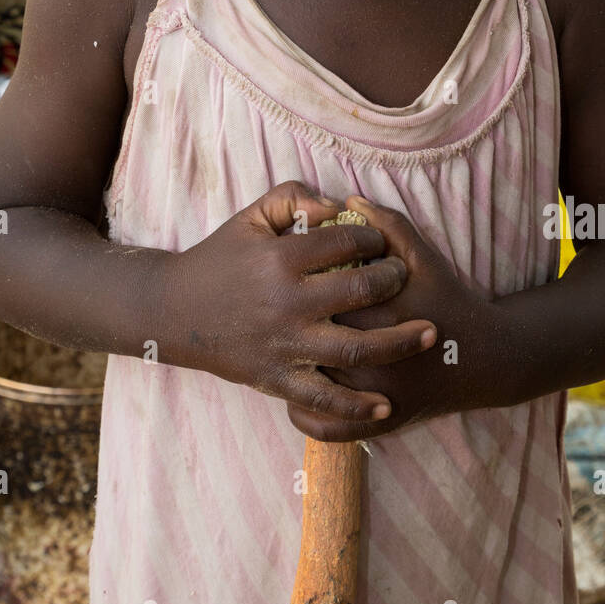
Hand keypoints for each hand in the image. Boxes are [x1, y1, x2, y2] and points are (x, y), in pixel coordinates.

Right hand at [176, 180, 438, 424]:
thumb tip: (340, 205)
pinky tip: (385, 405)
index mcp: (281, 259)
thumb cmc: (219, 259)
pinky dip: (357, 406)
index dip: (374, 238)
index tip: (381, 242)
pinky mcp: (277, 379)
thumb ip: (294, 196)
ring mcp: (285, 345)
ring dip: (400, 341)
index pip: (347, 242)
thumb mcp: (250, 217)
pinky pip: (324, 398)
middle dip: (394, 280)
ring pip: (357, 348)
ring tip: (430, 333)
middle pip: (362, 291)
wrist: (174, 312)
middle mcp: (288, 303)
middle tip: (405, 277)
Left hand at [285, 194, 500, 441]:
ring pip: (309, 390)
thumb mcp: (420, 254)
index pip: (318, 296)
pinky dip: (303, 417)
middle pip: (308, 343)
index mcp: (376, 311)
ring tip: (275, 351)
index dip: (298, 286)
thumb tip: (347, 200)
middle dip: (287, 330)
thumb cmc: (446, 296)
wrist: (482, 356)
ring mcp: (374, 396)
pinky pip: (326, 428)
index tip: (287, 276)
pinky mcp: (379, 424)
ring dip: (287, 374)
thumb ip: (385, 223)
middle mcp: (372, 358)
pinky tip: (294, 394)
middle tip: (273, 314)